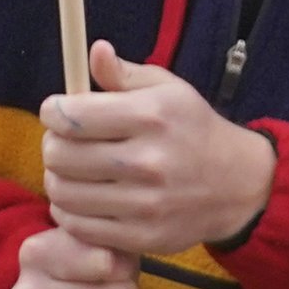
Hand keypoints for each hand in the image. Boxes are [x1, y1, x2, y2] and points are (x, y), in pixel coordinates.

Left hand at [40, 42, 275, 257]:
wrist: (236, 184)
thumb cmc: (193, 128)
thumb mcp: (168, 89)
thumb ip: (124, 74)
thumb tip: (96, 51)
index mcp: (152, 115)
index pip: (73, 116)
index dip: (52, 112)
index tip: (54, 111)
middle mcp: (148, 161)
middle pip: (61, 156)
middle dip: (52, 144)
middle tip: (61, 141)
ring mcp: (145, 204)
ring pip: (64, 193)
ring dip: (57, 179)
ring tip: (70, 170)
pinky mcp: (141, 237)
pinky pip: (79, 227)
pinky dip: (69, 211)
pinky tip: (81, 197)